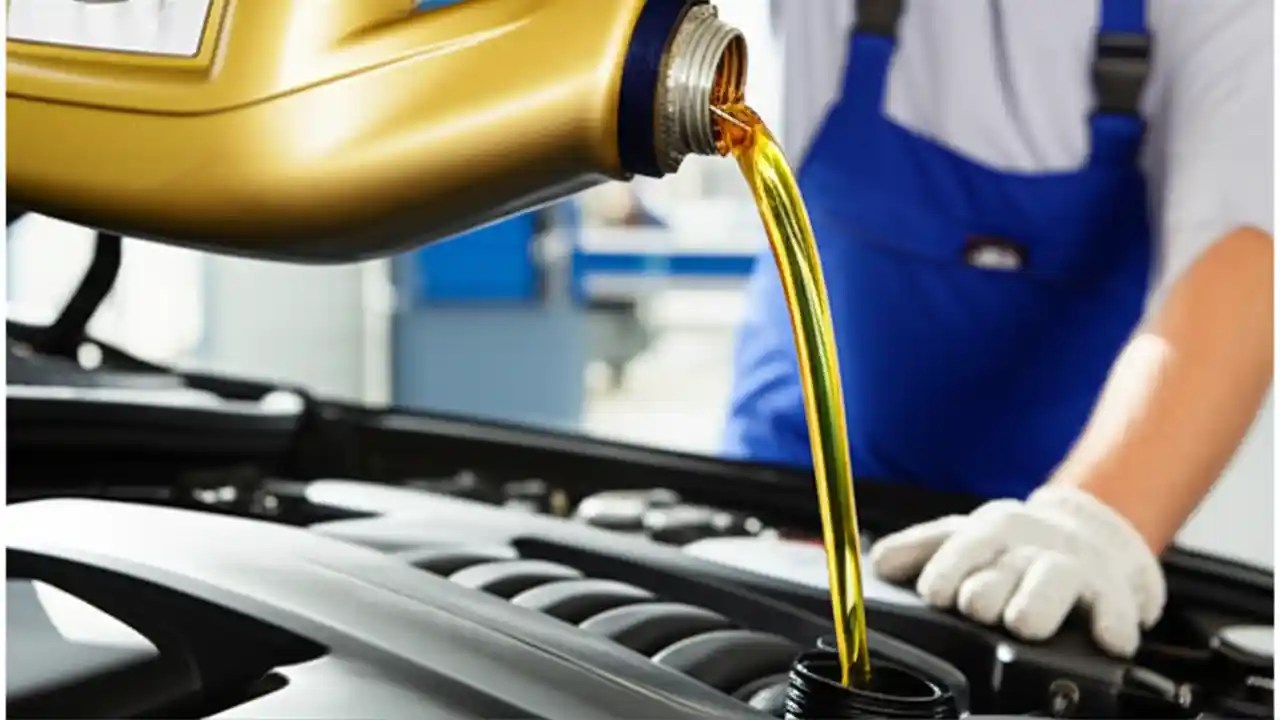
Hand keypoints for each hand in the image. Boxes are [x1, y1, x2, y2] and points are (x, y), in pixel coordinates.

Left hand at [868, 486, 1165, 656]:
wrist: (1093, 534)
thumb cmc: (1014, 546)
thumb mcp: (967, 538)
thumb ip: (920, 549)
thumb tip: (877, 562)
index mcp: (993, 531)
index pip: (968, 542)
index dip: (949, 566)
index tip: (933, 590)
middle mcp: (1033, 546)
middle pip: (1011, 563)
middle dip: (991, 586)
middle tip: (974, 607)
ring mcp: (1075, 568)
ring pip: (1058, 579)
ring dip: (1039, 601)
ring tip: (1023, 625)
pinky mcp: (1114, 593)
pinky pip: (1118, 607)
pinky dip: (1116, 622)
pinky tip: (1111, 639)